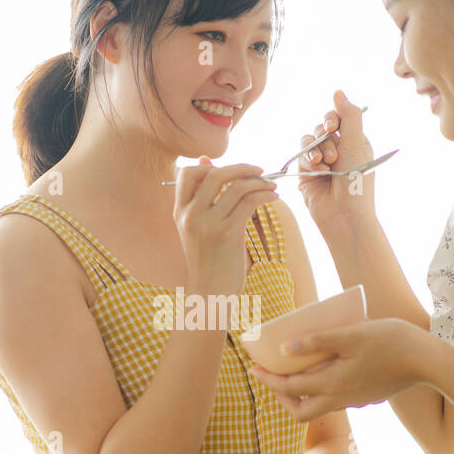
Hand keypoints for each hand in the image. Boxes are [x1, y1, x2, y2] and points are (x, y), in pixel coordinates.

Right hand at [174, 157, 277, 295]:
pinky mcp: (228, 233)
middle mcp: (191, 214)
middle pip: (215, 174)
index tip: (231, 171)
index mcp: (180, 211)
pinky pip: (250, 202)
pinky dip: (265, 195)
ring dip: (260, 182)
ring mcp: (208, 224)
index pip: (187, 173)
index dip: (210, 166)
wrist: (211, 292)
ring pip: (237, 186)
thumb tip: (205, 161)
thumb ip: (201, 196)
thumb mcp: (197, 227)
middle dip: (242, 168)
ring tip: (272, 186)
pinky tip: (273, 198)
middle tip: (260, 171)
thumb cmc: (209, 260)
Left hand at [248, 318, 429, 421]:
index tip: (254, 368)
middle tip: (273, 376)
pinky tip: (327, 367)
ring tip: (296, 370)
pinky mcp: (367, 396)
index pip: (289, 389)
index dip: (268, 380)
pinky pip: (336, 399)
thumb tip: (284, 349)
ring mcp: (355, 400)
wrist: (428, 360)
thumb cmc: (390, 341)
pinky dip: (322, 388)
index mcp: (332, 384)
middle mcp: (341, 399)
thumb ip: (317, 342)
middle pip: (301, 412)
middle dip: (282, 396)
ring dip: (302, 393)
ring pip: (319, 407)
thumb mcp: (350, 335)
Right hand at [296, 90, 375, 231]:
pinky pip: (300, 156)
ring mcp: (320, 162)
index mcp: (353, 142)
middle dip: (325, 139)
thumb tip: (338, 91)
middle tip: (334, 155)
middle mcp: (337, 151)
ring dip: (315, 149)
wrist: (344, 214)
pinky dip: (308, 161)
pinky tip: (317, 172)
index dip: (331, 119)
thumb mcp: (356, 143)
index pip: (338, 118)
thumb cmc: (357, 180)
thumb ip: (348, 115)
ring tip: (324, 164)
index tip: (332, 127)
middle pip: (320, 128)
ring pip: (308, 140)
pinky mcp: (306, 174)